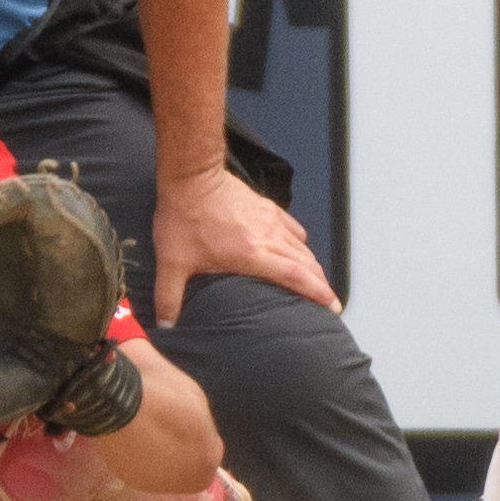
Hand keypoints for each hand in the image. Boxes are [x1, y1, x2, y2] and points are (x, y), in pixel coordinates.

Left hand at [152, 163, 338, 326]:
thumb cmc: (184, 215)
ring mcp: (270, 221)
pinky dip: (301, 244)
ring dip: (313, 267)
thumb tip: (166, 325)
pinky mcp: (267, 208)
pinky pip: (293, 229)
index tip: (333, 306)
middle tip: (329, 303)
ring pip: (303, 248)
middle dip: (322, 285)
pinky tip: (297, 250)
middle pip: (307, 264)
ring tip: (316, 282)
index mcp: (251, 254)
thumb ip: (169, 297)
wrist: (191, 176)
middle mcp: (268, 237)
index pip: (296, 276)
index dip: (318, 292)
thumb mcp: (172, 261)